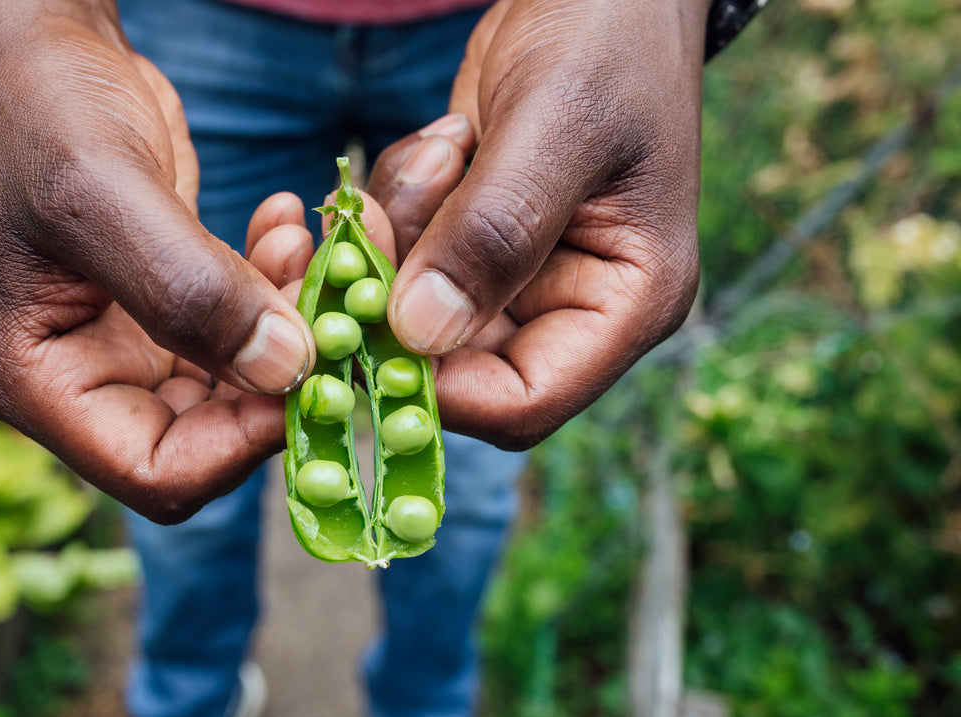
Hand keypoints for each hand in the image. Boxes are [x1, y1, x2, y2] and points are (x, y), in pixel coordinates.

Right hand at [0, 0, 314, 520]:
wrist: (34, 41)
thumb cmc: (39, 107)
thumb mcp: (103, 192)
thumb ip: (189, 291)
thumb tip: (288, 372)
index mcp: (41, 383)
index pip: (157, 472)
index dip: (243, 443)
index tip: (315, 376)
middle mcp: (87, 380)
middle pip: (212, 438)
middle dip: (283, 381)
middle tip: (338, 312)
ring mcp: (133, 345)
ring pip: (242, 382)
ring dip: (293, 326)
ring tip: (313, 248)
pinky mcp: (172, 304)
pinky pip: (247, 326)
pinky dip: (279, 286)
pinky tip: (287, 227)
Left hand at [369, 0, 707, 448]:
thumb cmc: (606, 37)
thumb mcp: (554, 124)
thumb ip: (492, 232)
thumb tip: (419, 333)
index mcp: (627, 303)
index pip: (524, 402)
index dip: (438, 385)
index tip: (368, 322)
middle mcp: (573, 307)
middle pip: (453, 362)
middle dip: (399, 291)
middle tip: (372, 218)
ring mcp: (520, 276)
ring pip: (413, 307)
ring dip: (401, 233)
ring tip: (447, 148)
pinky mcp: (475, 240)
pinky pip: (404, 255)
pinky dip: (398, 205)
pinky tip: (446, 142)